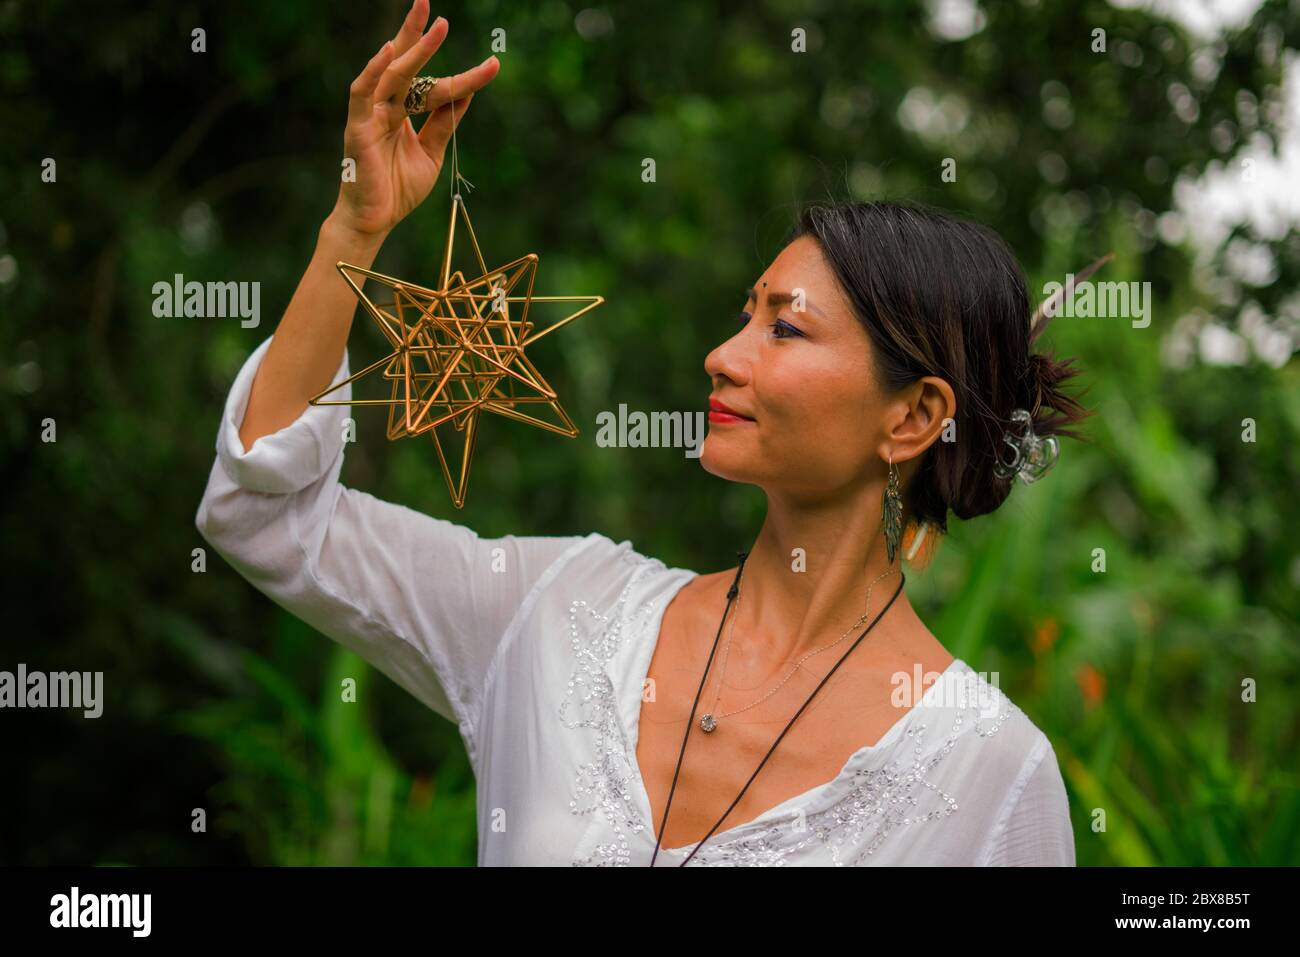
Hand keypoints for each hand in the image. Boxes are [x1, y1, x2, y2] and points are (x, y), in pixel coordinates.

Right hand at [330, 0, 499, 239]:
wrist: (376, 221)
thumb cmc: (398, 190)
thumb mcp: (432, 153)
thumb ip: (444, 123)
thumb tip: (465, 95)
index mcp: (404, 113)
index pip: (434, 85)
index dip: (462, 76)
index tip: (492, 65)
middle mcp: (386, 107)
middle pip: (407, 66)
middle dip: (422, 37)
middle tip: (442, 14)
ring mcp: (371, 114)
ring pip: (393, 74)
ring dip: (413, 47)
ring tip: (434, 24)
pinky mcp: (358, 127)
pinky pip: (363, 92)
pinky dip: (374, 70)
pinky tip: (389, 50)